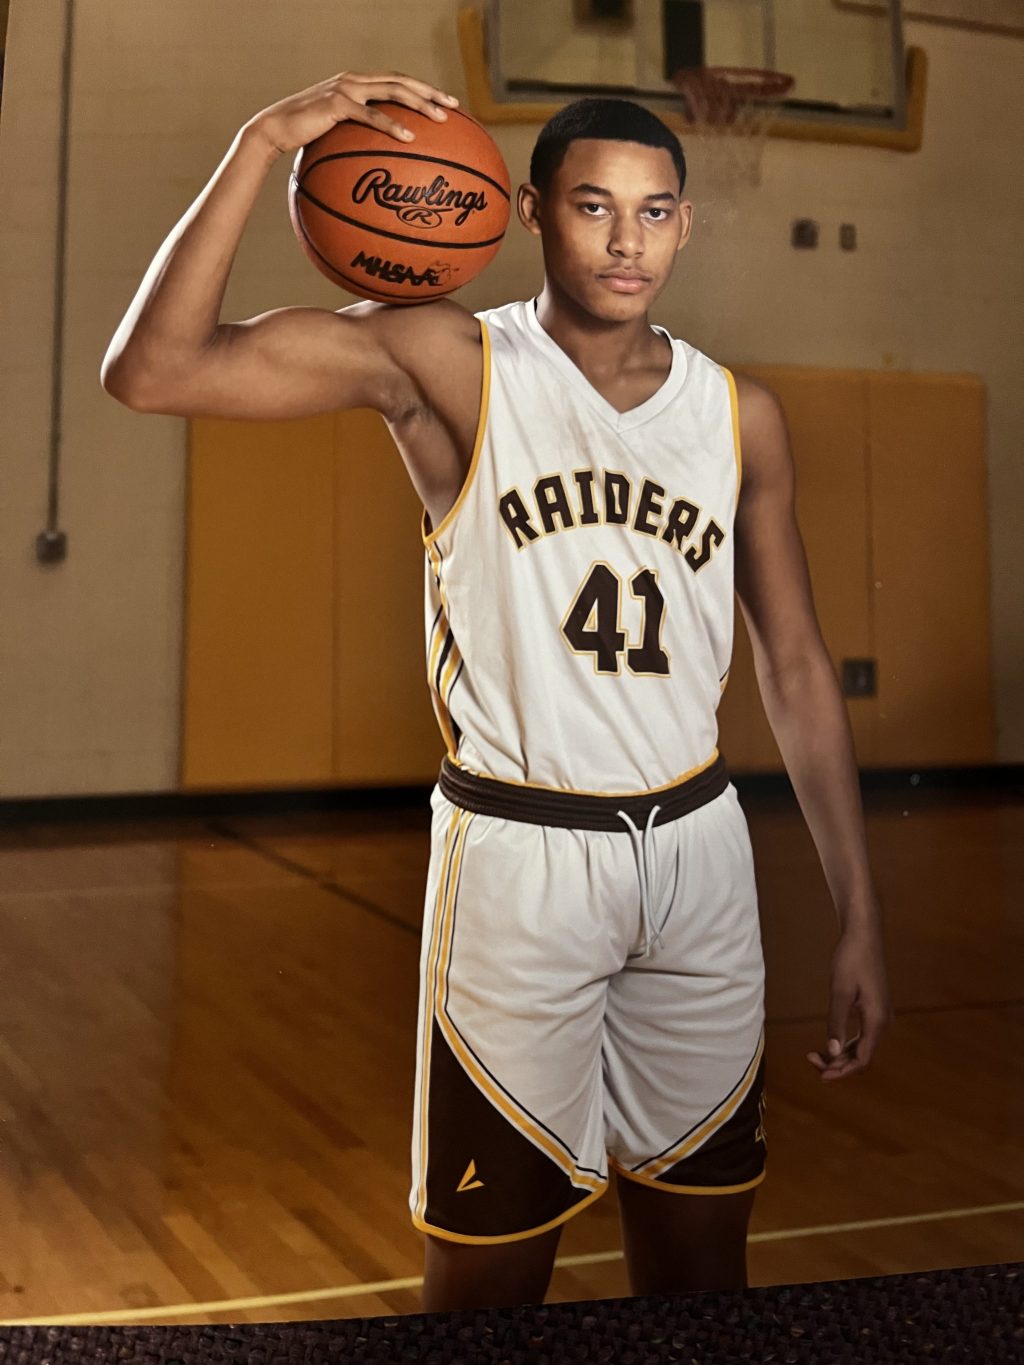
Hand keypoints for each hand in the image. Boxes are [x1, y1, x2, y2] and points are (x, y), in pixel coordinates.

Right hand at [244, 70, 459, 157]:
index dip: (423, 90)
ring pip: (392, 92)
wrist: (274, 130)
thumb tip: (379, 162)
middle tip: (455, 107)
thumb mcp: (336, 135)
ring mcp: (346, 89)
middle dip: (430, 93)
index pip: (397, 82)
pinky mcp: (336, 104)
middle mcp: (355, 80)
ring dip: (419, 104)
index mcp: (358, 84)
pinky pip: (371, 115)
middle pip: (402, 82)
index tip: (447, 103)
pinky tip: (409, 137)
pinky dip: (391, 125)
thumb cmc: (305, 138)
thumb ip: (358, 138)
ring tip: (440, 119)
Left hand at [807, 919, 892, 1081]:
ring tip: (815, 1055)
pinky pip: (862, 1036)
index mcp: (877, 1021)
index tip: (820, 1075)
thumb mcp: (840, 992)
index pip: (863, 1060)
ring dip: (841, 1055)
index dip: (842, 1072)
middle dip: (838, 1065)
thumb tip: (834, 1053)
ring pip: (862, 1048)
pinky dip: (846, 1043)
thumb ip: (837, 1023)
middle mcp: (883, 1023)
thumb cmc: (851, 959)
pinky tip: (829, 1043)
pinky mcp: (874, 1010)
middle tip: (811, 1060)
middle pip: (863, 1057)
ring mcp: (880, 1016)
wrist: (864, 935)